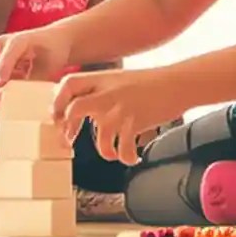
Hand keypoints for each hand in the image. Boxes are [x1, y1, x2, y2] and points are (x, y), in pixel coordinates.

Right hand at [0, 27, 73, 116]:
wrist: (53, 41)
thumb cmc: (54, 52)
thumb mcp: (49, 66)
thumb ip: (36, 80)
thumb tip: (24, 102)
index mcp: (18, 40)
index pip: (8, 55)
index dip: (2, 69)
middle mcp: (1, 44)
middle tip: (0, 115)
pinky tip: (1, 111)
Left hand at [53, 67, 184, 165]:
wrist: (178, 83)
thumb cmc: (149, 83)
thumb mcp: (118, 80)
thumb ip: (98, 92)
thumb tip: (75, 108)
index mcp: (101, 79)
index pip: (68, 84)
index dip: (57, 101)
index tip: (57, 117)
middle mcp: (108, 93)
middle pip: (75, 108)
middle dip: (68, 129)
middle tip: (68, 142)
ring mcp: (122, 108)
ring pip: (100, 136)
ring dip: (105, 150)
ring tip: (112, 152)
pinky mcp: (137, 122)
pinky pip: (123, 149)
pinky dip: (126, 157)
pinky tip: (131, 156)